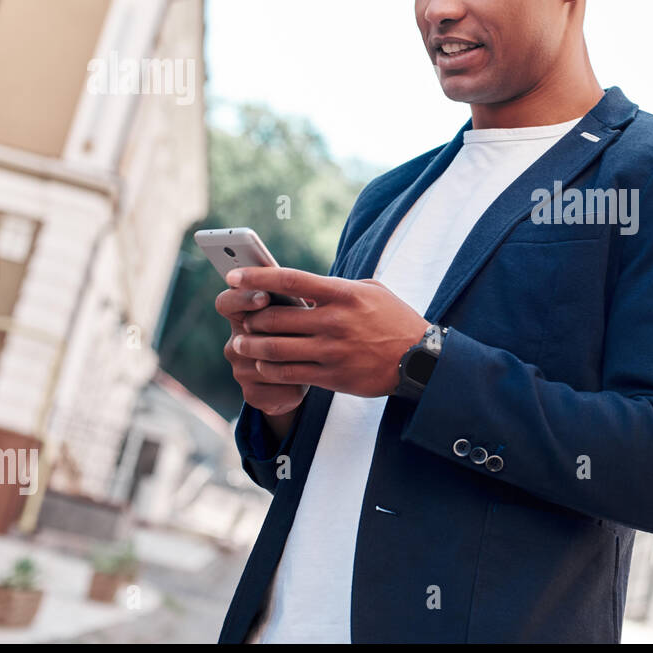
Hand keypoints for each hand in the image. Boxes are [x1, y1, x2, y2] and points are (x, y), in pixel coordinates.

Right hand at [216, 284, 308, 419]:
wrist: (308, 373)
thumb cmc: (303, 329)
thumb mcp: (298, 308)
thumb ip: (287, 295)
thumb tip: (277, 284)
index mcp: (241, 316)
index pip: (226, 302)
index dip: (242, 299)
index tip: (264, 298)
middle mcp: (234, 344)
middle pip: (253, 336)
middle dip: (282, 334)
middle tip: (308, 333)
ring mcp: (240, 371)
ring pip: (270, 364)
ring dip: (296, 362)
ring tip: (312, 358)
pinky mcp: (252, 395)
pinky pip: (280, 388)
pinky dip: (299, 385)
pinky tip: (307, 380)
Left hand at [225, 266, 430, 397]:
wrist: (419, 360)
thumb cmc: (393, 319)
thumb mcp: (371, 291)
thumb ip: (336, 287)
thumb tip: (303, 286)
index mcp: (344, 294)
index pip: (290, 280)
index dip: (257, 276)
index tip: (233, 276)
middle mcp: (335, 321)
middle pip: (276, 317)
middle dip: (250, 318)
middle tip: (240, 318)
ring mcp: (333, 351)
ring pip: (276, 349)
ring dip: (252, 347)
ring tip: (241, 344)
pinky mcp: (333, 376)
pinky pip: (289, 373)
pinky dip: (269, 370)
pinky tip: (262, 366)